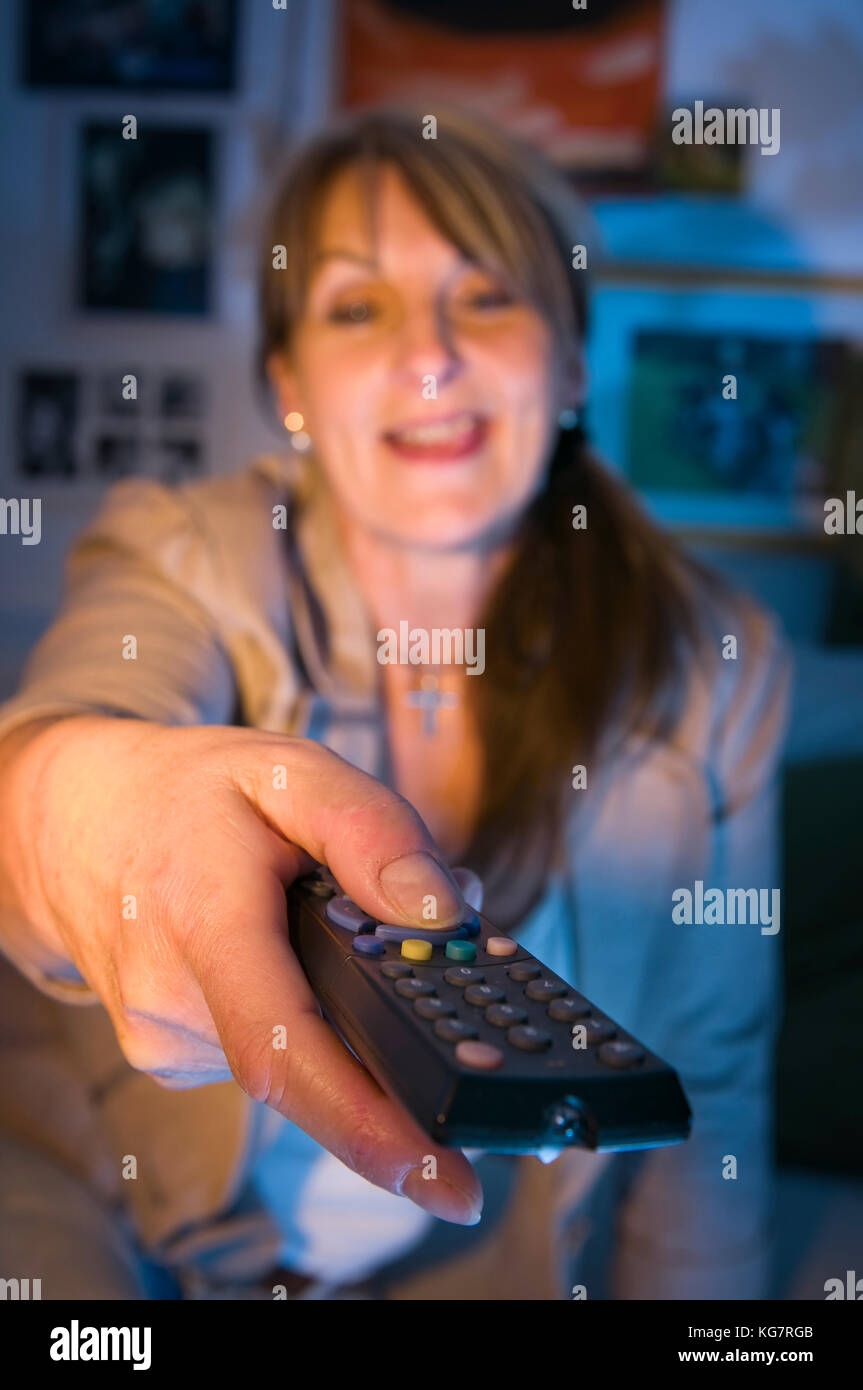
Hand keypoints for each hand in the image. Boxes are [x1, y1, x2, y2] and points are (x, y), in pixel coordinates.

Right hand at [8, 716, 482, 1223]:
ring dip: (348, 1011)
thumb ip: (372, 832)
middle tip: (437, 970)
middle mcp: (171, 1004)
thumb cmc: (190, 794)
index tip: (444, 1179)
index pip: (282, 1048)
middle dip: (394, 1032)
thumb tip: (442, 915)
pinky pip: (269, 1049)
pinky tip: (300, 959)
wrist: (77, 822)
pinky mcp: (171, 1058)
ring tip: (345, 928)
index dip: (367, 1124)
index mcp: (202, 920)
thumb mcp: (289, 770)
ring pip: (299, 1053)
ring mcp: (164, 1042)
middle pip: (317, 1059)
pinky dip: (307, 1014)